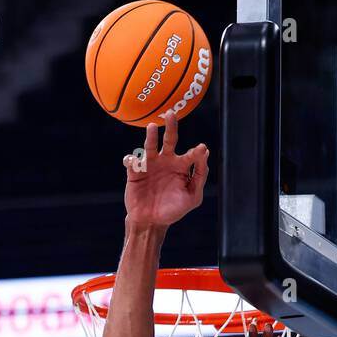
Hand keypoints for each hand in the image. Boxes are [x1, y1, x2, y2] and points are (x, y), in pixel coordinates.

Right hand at [123, 110, 209, 229]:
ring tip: (153, 128)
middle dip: (171, 126)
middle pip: (169, 139)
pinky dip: (132, 159)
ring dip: (151, 136)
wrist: (152, 222)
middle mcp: (166, 161)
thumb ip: (200, 177)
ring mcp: (150, 165)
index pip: (191, 155)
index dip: (197, 152)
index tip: (201, 149)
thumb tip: (204, 153)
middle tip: (171, 114)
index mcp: (182, 166)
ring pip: (150, 146)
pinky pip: (132, 162)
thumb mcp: (192, 197)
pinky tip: (133, 161)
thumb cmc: (173, 210)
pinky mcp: (135, 172)